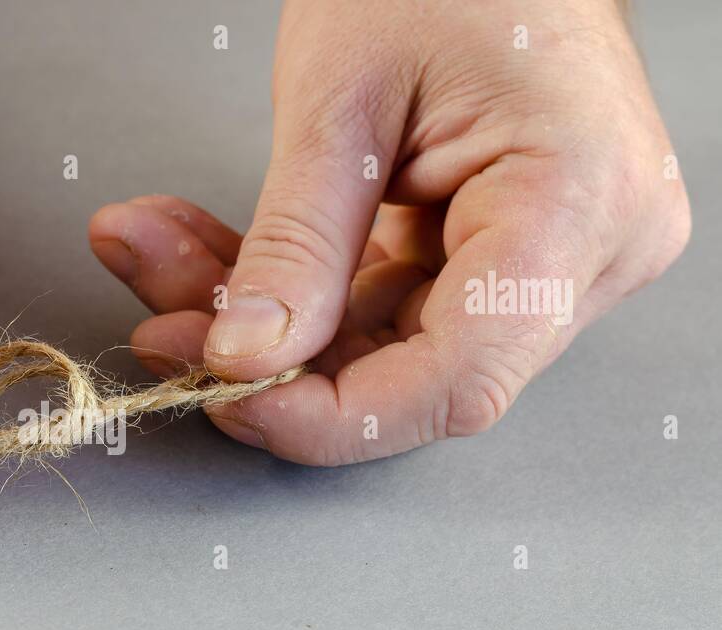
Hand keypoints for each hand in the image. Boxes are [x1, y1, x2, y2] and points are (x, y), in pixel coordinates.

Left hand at [89, 0, 688, 464]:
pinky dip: (288, 284)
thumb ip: (294, 243)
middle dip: (266, 355)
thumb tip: (244, 357)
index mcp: (577, 208)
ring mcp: (543, 256)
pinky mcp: (492, 247)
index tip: (223, 395)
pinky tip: (204, 249)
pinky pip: (379, 300)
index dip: (328, 417)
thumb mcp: (342, 98)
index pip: (455, 382)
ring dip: (258, 315)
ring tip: (159, 253)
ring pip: (377, 342)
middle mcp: (584, 252)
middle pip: (407, 372)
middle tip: (161, 321)